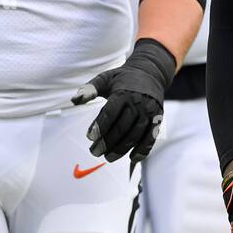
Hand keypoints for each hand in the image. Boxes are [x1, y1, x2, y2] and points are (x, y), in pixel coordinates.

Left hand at [72, 38, 174, 163]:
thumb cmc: (122, 78)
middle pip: (121, 127)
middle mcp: (138, 103)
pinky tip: (132, 159)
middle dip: (107, 142)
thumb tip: (74, 101)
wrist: (151, 73)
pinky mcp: (157, 119)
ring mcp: (149, 113)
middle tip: (94, 152)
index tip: (89, 137)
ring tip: (108, 158)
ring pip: (135, 135)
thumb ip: (90, 89)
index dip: (99, 126)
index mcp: (123, 93)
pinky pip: (151, 137)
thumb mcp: (105, 78)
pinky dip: (143, 150)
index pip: (110, 113)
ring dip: (121, 149)